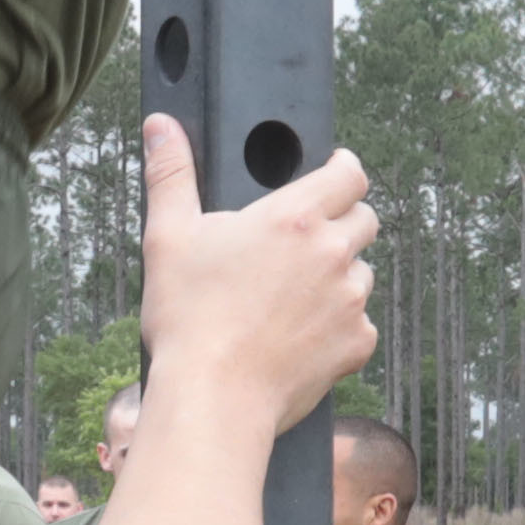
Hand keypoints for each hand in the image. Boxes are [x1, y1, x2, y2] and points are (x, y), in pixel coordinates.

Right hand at [131, 123, 377, 427]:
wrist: (213, 398)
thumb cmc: (187, 318)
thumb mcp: (168, 237)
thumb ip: (171, 174)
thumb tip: (160, 126)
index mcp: (294, 216)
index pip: (350, 173)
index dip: (343, 170)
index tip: (333, 174)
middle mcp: (332, 253)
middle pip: (364, 220)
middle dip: (342, 223)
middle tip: (302, 244)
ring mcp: (350, 300)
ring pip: (362, 273)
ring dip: (339, 277)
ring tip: (292, 296)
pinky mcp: (357, 344)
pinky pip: (361, 323)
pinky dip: (339, 326)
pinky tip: (300, 336)